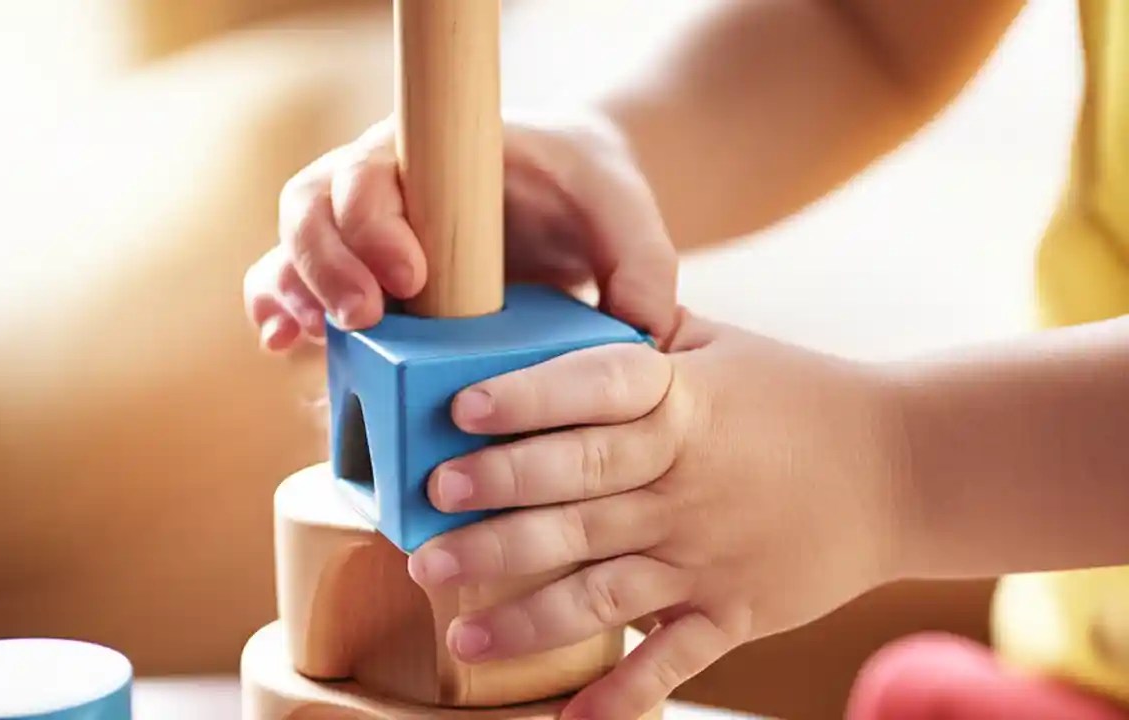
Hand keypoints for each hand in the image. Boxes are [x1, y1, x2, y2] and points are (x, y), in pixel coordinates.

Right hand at [242, 113, 679, 348]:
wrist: (564, 203)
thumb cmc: (583, 192)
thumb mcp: (623, 209)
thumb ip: (642, 257)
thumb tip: (641, 326)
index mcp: (431, 155)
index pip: (371, 174)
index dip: (374, 224)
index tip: (413, 276)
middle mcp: (378, 188)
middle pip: (310, 210)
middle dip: (324, 267)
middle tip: (363, 320)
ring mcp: (357, 234)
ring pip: (289, 249)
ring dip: (290, 293)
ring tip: (301, 340)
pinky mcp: (356, 280)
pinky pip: (291, 288)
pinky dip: (278, 313)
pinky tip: (285, 346)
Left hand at [406, 313, 910, 719]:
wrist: (908, 467)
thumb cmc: (798, 397)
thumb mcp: (719, 345)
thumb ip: (639, 331)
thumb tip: (552, 300)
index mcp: (683, 403)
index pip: (594, 396)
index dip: (527, 400)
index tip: (460, 411)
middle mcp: (687, 481)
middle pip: (581, 495)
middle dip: (500, 512)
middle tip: (426, 532)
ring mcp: (708, 554)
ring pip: (604, 588)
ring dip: (529, 614)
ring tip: (459, 631)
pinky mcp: (734, 612)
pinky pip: (671, 661)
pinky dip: (621, 696)